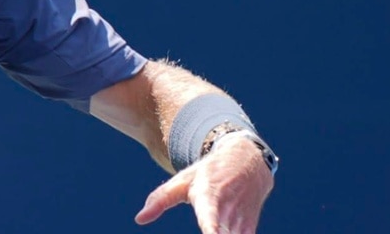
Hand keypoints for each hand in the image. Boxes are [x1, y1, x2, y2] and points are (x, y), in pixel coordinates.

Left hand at [135, 134, 274, 233]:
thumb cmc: (208, 173)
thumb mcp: (183, 180)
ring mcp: (242, 221)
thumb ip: (160, 200)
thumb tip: (139, 219)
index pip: (209, 217)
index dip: (211, 229)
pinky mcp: (251, 229)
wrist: (248, 162)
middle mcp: (227, 210)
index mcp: (208, 196)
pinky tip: (221, 232)